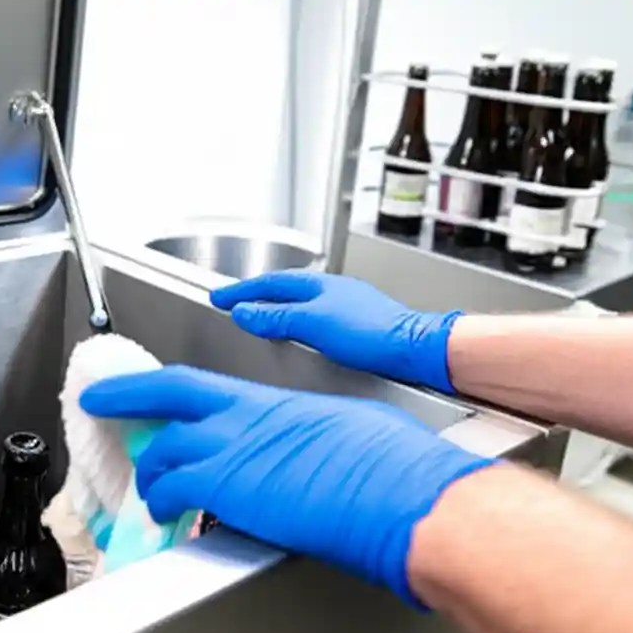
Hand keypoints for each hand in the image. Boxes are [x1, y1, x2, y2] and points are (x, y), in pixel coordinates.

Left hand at [80, 365, 492, 606]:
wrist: (403, 493)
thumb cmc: (394, 464)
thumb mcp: (349, 428)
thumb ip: (311, 435)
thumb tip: (311, 446)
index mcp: (274, 403)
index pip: (197, 385)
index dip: (153, 386)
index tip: (128, 387)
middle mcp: (247, 417)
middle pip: (168, 397)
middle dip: (126, 398)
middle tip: (100, 403)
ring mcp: (235, 448)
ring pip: (166, 451)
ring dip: (152, 472)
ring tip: (151, 491)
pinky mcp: (230, 485)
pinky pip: (175, 490)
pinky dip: (163, 503)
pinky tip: (166, 517)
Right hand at [209, 271, 460, 393]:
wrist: (413, 348)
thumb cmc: (371, 333)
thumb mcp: (312, 324)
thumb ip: (276, 318)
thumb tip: (245, 313)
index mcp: (318, 285)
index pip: (268, 284)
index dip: (240, 291)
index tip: (219, 297)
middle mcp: (332, 290)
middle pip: (284, 288)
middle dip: (255, 294)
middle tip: (233, 301)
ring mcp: (346, 305)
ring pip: (299, 302)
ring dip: (275, 308)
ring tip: (258, 316)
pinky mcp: (356, 324)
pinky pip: (314, 316)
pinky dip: (295, 321)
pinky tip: (298, 334)